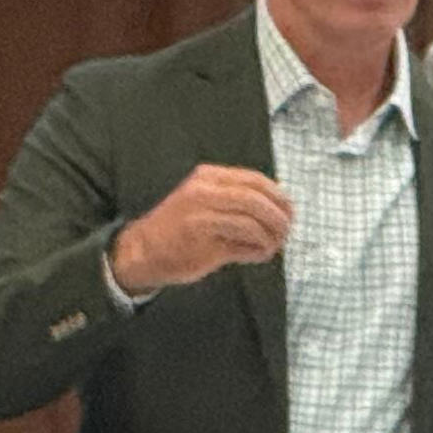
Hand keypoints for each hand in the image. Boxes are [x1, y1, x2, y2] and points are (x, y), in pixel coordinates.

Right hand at [109, 164, 291, 291]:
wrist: (142, 250)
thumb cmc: (180, 228)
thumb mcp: (206, 201)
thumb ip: (236, 201)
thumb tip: (278, 210)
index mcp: (208, 177)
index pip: (255, 180)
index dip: (279, 196)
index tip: (290, 212)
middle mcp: (204, 191)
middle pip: (257, 199)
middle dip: (278, 217)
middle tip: (286, 231)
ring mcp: (202, 215)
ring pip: (252, 220)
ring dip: (270, 236)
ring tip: (273, 246)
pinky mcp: (202, 241)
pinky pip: (242, 243)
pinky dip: (259, 250)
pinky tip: (260, 255)